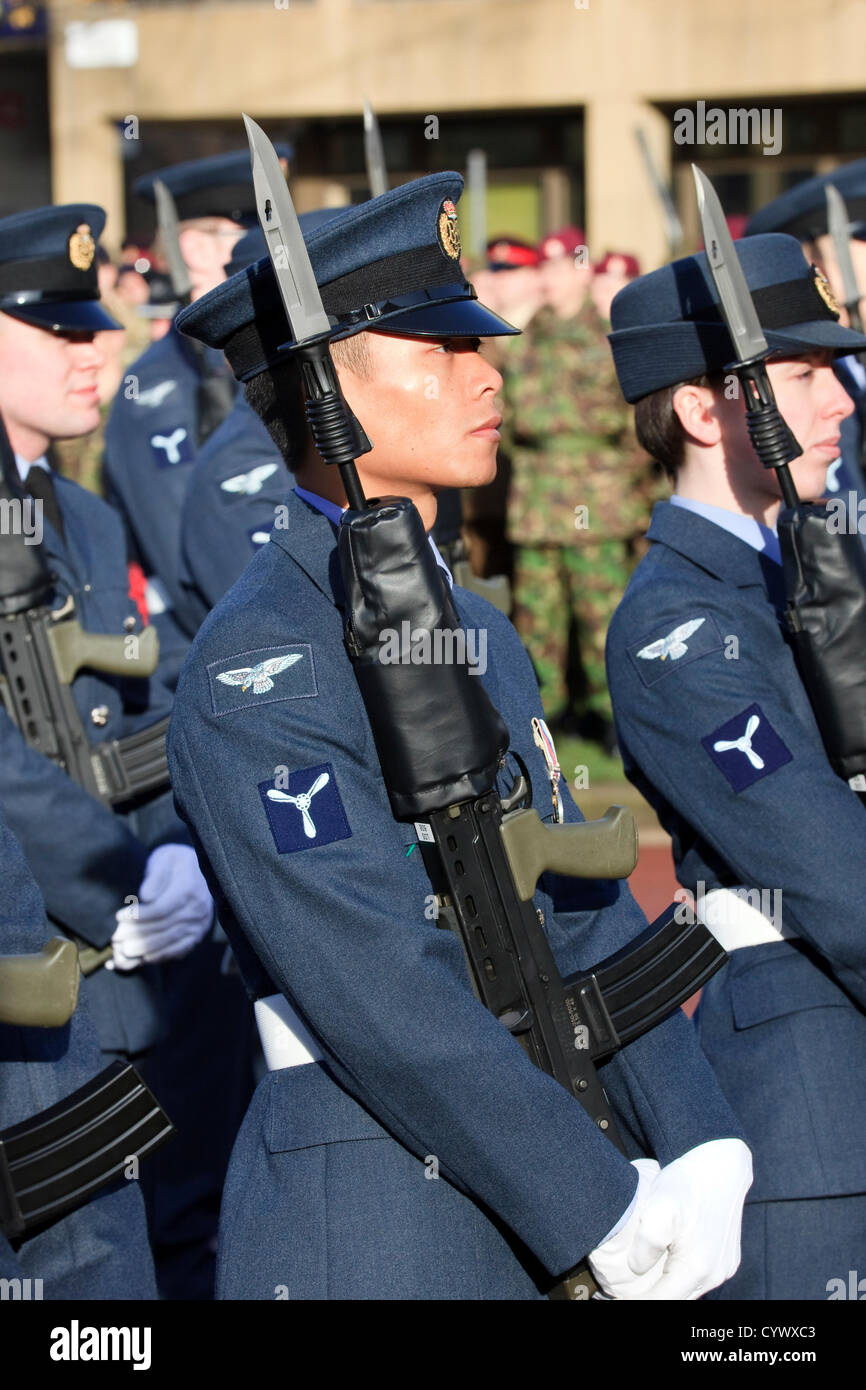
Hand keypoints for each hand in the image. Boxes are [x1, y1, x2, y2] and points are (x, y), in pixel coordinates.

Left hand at [110, 844, 212, 969]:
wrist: (197, 869)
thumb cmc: (174, 862)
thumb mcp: (164, 859)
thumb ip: (155, 876)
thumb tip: (146, 896)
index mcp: (188, 889)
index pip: (161, 908)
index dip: (138, 916)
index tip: (118, 916)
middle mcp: (197, 909)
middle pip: (163, 928)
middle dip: (137, 935)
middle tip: (115, 939)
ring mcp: (199, 924)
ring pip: (170, 941)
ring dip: (145, 949)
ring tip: (124, 952)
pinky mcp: (197, 934)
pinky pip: (179, 949)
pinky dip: (161, 956)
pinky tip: (144, 958)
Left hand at [590, 1139, 751, 1299]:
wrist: (722, 1163)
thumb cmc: (688, 1183)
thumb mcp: (660, 1206)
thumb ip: (647, 1243)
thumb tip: (636, 1268)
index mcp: (697, 1268)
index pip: (660, 1302)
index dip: (634, 1303)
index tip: (612, 1298)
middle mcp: (714, 1274)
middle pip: (675, 1299)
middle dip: (647, 1298)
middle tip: (617, 1292)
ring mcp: (723, 1268)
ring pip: (686, 1290)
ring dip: (663, 1289)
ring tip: (636, 1282)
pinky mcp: (726, 1259)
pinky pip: (697, 1278)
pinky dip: (678, 1278)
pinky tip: (661, 1267)